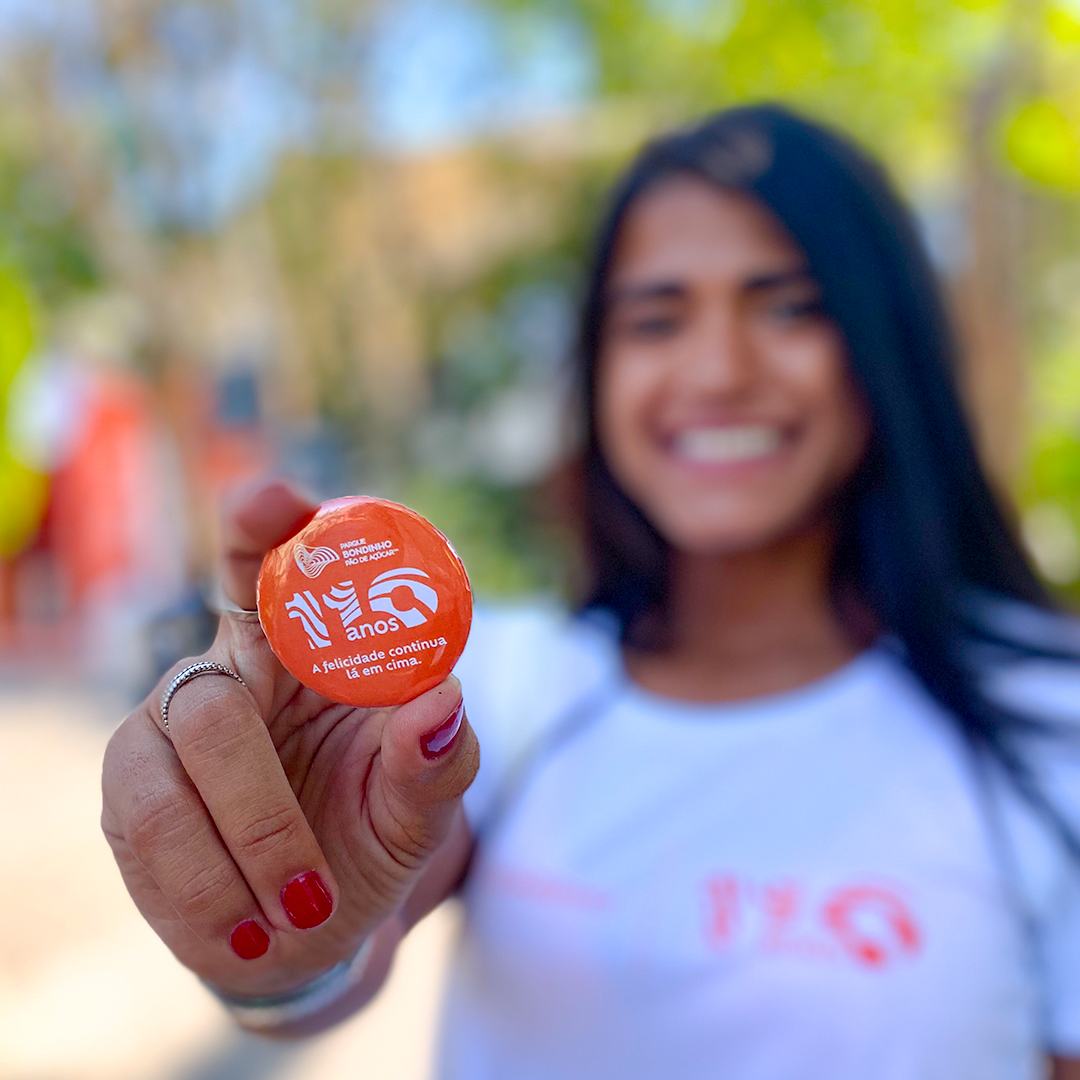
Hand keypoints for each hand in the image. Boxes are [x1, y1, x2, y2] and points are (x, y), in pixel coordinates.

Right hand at [101, 481, 478, 997]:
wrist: (315, 917)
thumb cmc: (372, 829)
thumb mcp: (420, 805)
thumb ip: (435, 759)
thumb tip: (444, 699)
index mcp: (298, 648)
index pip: (268, 568)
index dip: (262, 530)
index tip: (273, 502)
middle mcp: (223, 673)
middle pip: (211, 703)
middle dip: (259, 806)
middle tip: (309, 886)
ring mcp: (162, 732)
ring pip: (163, 776)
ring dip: (233, 863)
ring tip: (295, 916)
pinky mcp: (128, 794)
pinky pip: (142, 836)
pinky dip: (202, 894)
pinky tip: (246, 929)